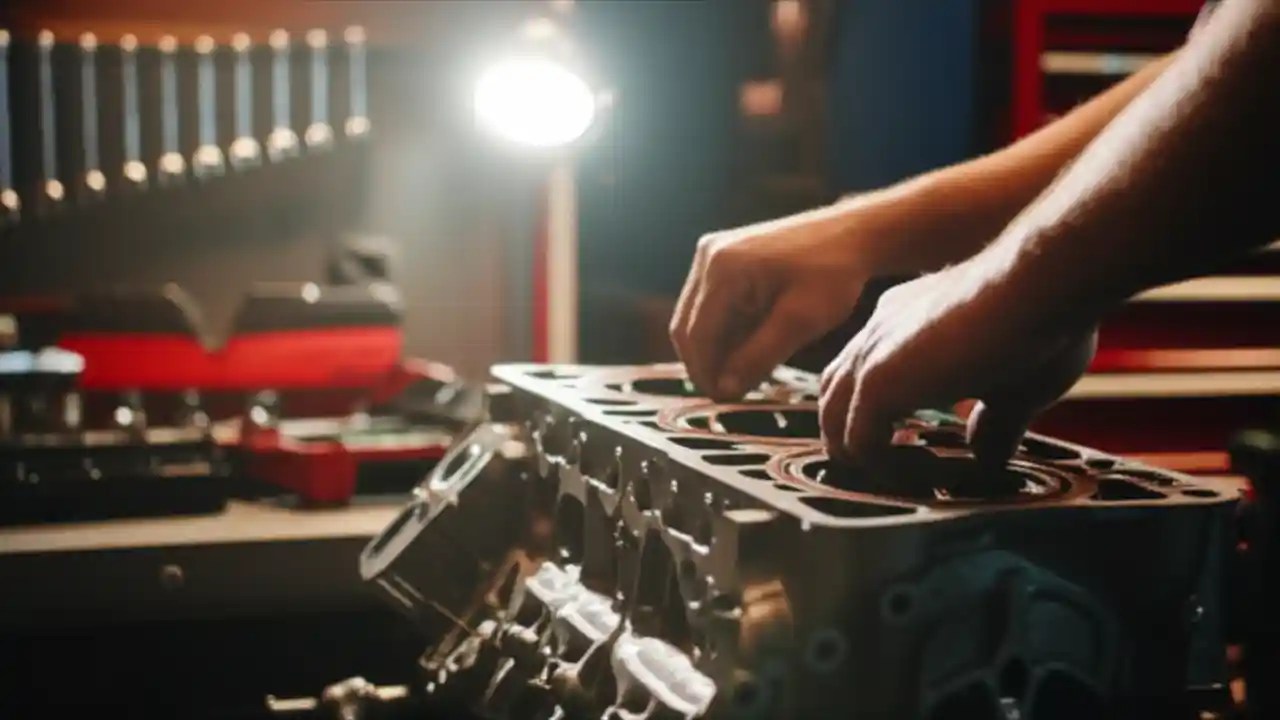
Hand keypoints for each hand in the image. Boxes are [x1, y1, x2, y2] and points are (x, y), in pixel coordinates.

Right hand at [669, 213, 873, 399]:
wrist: (853, 233)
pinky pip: (710, 304)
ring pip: (696, 318)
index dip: (705, 373)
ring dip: (715, 348)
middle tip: (733, 392)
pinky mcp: (721, 258)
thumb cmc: (833, 274)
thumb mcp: (800, 322)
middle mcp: (707, 256)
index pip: (695, 335)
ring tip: (748, 370)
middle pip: (687, 327)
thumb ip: (758, 357)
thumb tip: (724, 391)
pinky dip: (724, 330)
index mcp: (722, 268)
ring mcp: (712, 254)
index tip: (726, 400)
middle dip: (706, 363)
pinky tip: (751, 345)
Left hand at [818, 261, 1096, 465]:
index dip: (883, 420)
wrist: (1043, 287)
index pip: (862, 376)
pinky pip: (858, 446)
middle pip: (834, 400)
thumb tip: (989, 458)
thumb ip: (993, 423)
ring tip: (927, 476)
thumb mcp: (1015, 387)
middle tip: (916, 470)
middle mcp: (878, 333)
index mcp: (904, 324)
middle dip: (865, 444)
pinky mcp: (876, 382)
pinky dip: (891, 471)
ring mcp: (871, 355)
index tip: (928, 450)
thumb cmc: (1043, 321)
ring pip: (836, 426)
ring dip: (874, 463)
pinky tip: (937, 472)